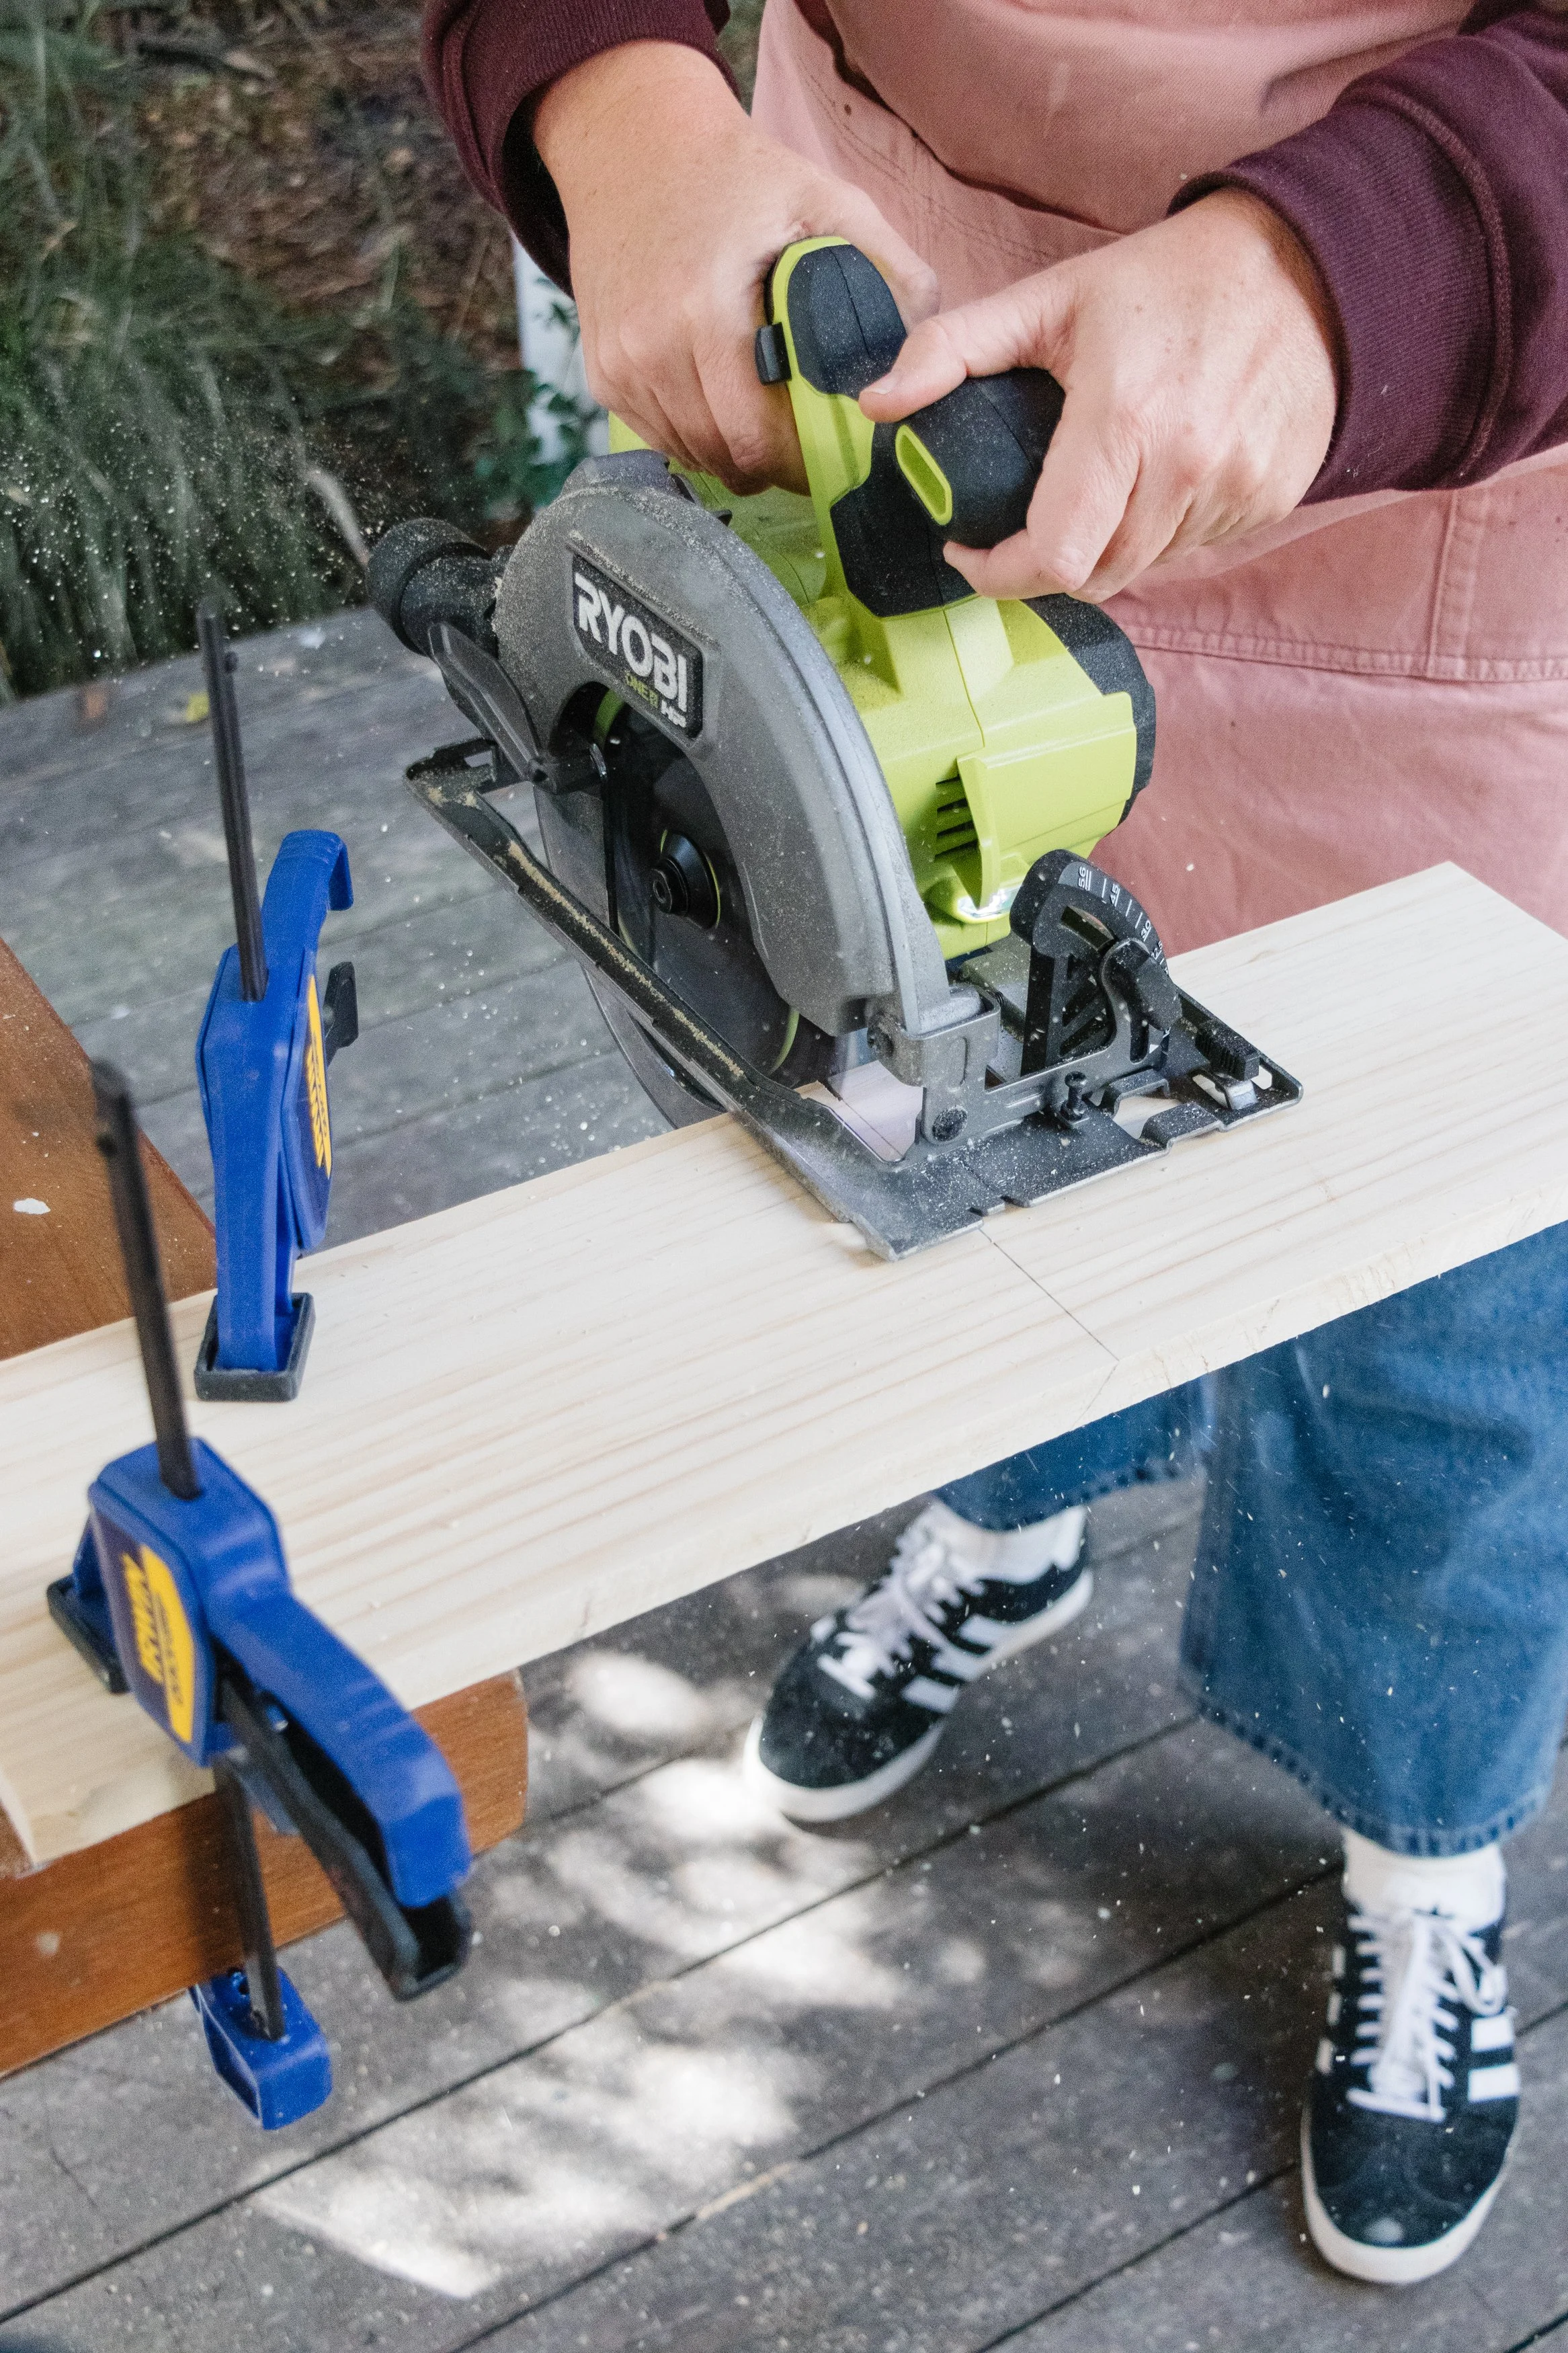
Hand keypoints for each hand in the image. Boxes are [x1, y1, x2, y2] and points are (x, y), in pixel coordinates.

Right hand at [535, 42, 937, 495]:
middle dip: (773, 464)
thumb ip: (887, 265)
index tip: (833, 451)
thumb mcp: (825, 199)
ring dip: (732, 453)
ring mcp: (618, 365)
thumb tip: (926, 343)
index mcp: (705, 313)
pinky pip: (658, 437)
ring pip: (689, 455)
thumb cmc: (738, 175)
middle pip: (723, 457)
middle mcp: (650, 349)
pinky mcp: (602, 372)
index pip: (756, 440)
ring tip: (766, 425)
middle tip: (808, 446)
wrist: (633, 145)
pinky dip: (694, 434)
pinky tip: (721, 402)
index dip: (801, 461)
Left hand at [858, 190, 1339, 600]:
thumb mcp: (1050, 298)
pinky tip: (1156, 476)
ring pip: (1141, 569)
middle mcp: (1187, 468)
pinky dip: (1158, 532)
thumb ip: (952, 348)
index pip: (1053, 557)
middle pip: (1093, 577)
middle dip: (1043, 564)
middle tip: (1020, 523)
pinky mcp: (1268, 501)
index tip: (969, 548)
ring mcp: (1235, 490)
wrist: (1308, 269)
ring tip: (1095, 486)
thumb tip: (872, 400)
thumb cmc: (1167, 282)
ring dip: (1102, 548)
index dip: (999, 573)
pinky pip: (1191, 549)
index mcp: (1125, 420)